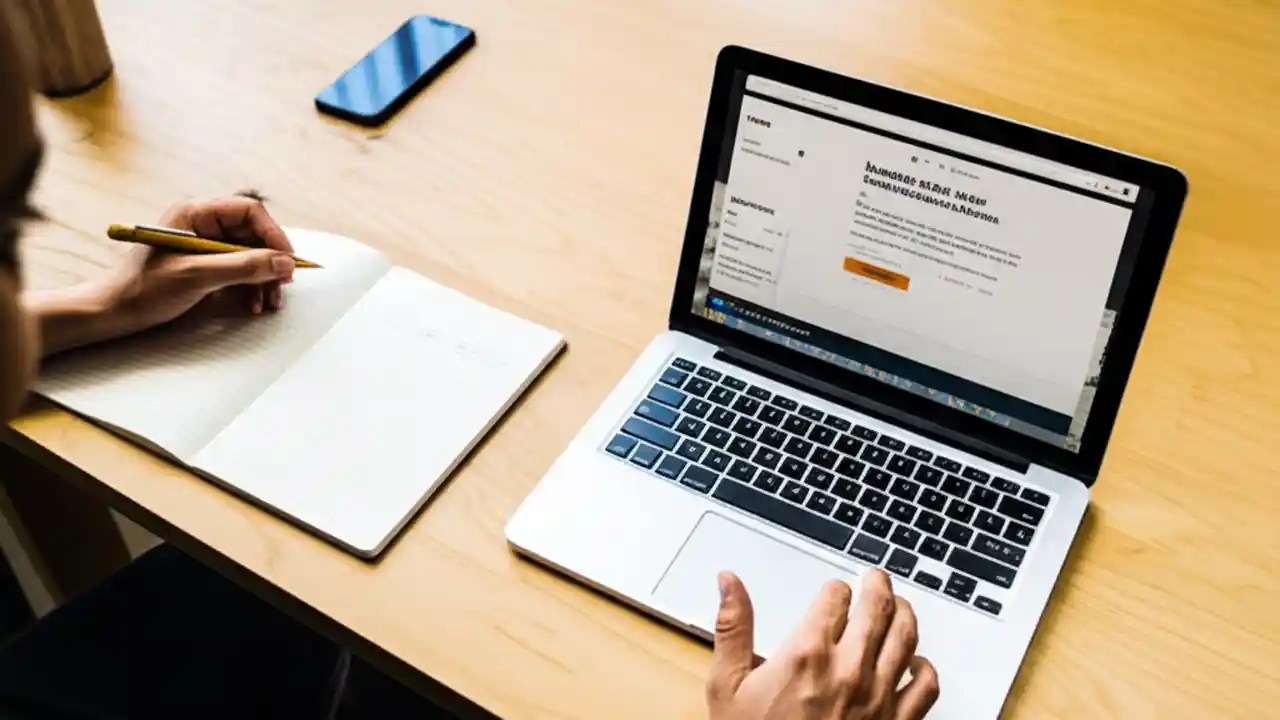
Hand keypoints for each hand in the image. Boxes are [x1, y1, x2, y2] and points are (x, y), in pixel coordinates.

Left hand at [28, 196, 296, 355]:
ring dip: (264, 278)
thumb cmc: (144, 289)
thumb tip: (284, 263)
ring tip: (268, 302)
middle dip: (270, 262)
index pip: (249, 212)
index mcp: (196, 214)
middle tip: (282, 285)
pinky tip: (253, 303)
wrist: (115, 313)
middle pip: (254, 235)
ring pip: (251, 255)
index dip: (273, 234)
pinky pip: (240, 270)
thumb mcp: (197, 276)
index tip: (286, 261)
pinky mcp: (206, 265)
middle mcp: (203, 225)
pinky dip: (251, 287)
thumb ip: (242, 267)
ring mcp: (205, 246)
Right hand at [707, 570, 938, 719]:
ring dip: (905, 612)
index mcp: (807, 653)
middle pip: (878, 606)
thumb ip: (732, 628)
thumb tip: (728, 581)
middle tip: (875, 578)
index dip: (835, 588)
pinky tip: (916, 662)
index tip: (833, 591)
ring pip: (907, 637)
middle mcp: (848, 669)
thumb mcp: (727, 686)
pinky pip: (926, 686)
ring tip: (899, 605)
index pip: (836, 596)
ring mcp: (877, 697)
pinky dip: (925, 668)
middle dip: (877, 584)